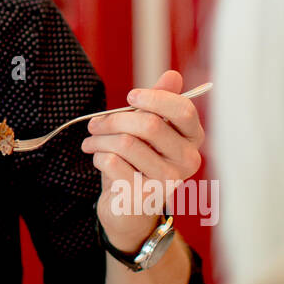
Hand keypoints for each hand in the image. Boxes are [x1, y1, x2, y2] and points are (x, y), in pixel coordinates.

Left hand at [81, 70, 204, 246]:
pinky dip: (98, 157)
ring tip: (91, 142)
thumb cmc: (139, 161)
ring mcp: (168, 181)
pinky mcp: (144, 196)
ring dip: (99, 140)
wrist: (129, 208)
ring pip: (125, 143)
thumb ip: (159, 102)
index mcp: (192, 139)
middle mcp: (188, 161)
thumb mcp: (148, 129)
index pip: (183, 110)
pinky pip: (111, 163)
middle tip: (95, 124)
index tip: (130, 96)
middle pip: (148, 124)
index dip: (154, 98)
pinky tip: (99, 160)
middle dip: (113, 119)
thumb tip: (173, 75)